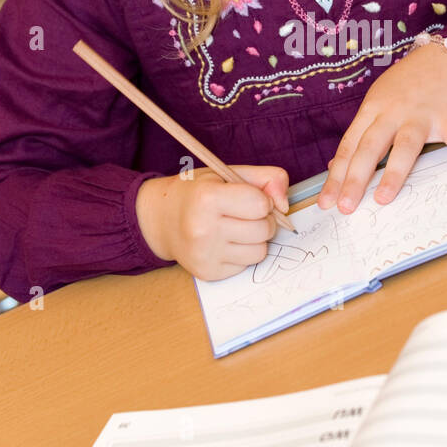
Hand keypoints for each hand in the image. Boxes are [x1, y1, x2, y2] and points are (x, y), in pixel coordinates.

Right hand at [136, 164, 289, 281]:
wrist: (161, 219)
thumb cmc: (198, 193)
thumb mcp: (227, 173)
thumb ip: (266, 178)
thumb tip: (286, 206)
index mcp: (207, 199)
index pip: (261, 205)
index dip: (260, 199)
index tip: (246, 197)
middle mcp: (202, 229)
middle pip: (264, 230)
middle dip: (262, 220)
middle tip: (242, 213)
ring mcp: (204, 255)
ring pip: (260, 251)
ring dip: (255, 239)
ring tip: (234, 227)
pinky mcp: (208, 273)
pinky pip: (246, 265)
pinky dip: (242, 253)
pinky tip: (224, 242)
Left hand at [317, 43, 446, 213]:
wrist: (441, 56)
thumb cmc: (406, 85)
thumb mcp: (376, 103)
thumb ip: (360, 134)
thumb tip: (336, 167)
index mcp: (372, 111)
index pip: (349, 147)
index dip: (337, 176)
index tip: (326, 201)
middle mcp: (393, 113)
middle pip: (370, 147)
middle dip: (356, 179)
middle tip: (346, 207)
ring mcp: (421, 115)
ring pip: (405, 145)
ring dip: (394, 172)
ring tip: (384, 198)